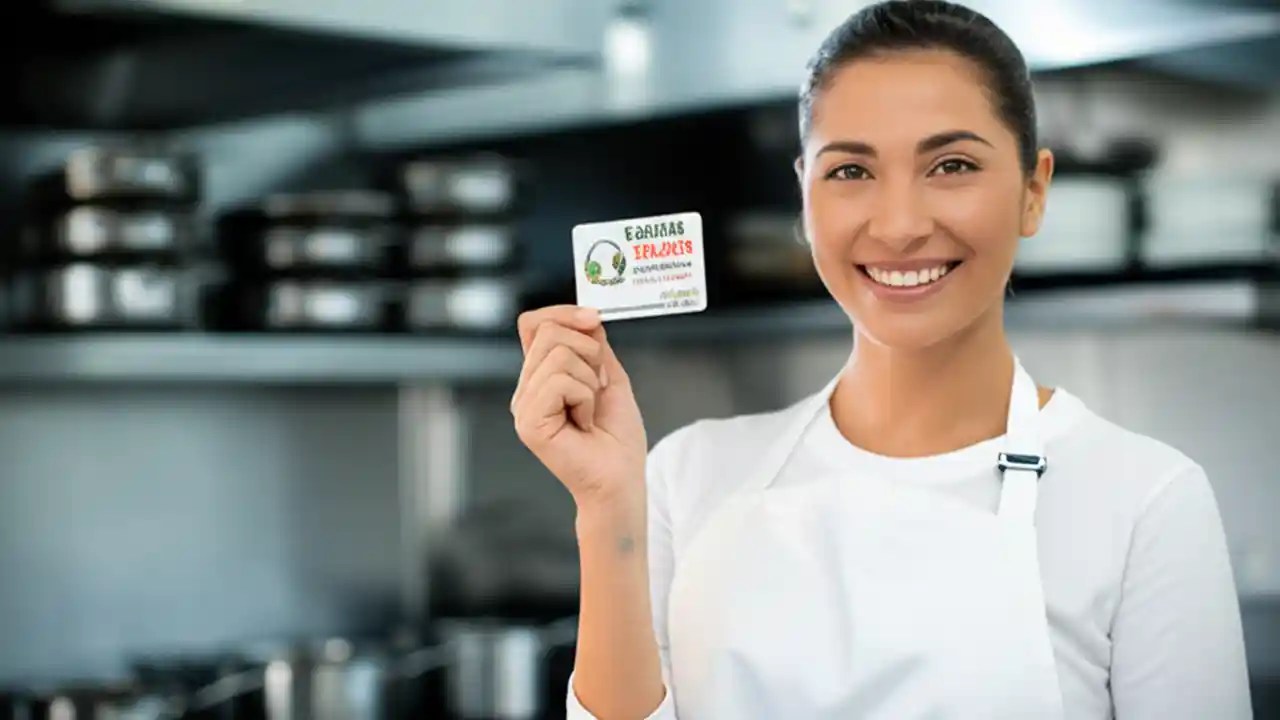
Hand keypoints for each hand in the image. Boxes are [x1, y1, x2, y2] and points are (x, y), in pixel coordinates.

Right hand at [511, 305, 647, 507]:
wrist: (621, 478)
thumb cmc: (617, 438)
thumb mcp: (609, 376)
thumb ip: (594, 344)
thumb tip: (587, 314)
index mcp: (541, 376)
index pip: (533, 323)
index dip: (562, 313)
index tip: (594, 320)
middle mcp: (526, 388)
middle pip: (549, 331)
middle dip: (589, 351)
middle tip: (597, 388)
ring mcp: (524, 405)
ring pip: (559, 354)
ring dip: (590, 380)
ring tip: (589, 410)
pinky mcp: (528, 422)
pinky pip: (560, 381)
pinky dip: (585, 398)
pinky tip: (584, 422)